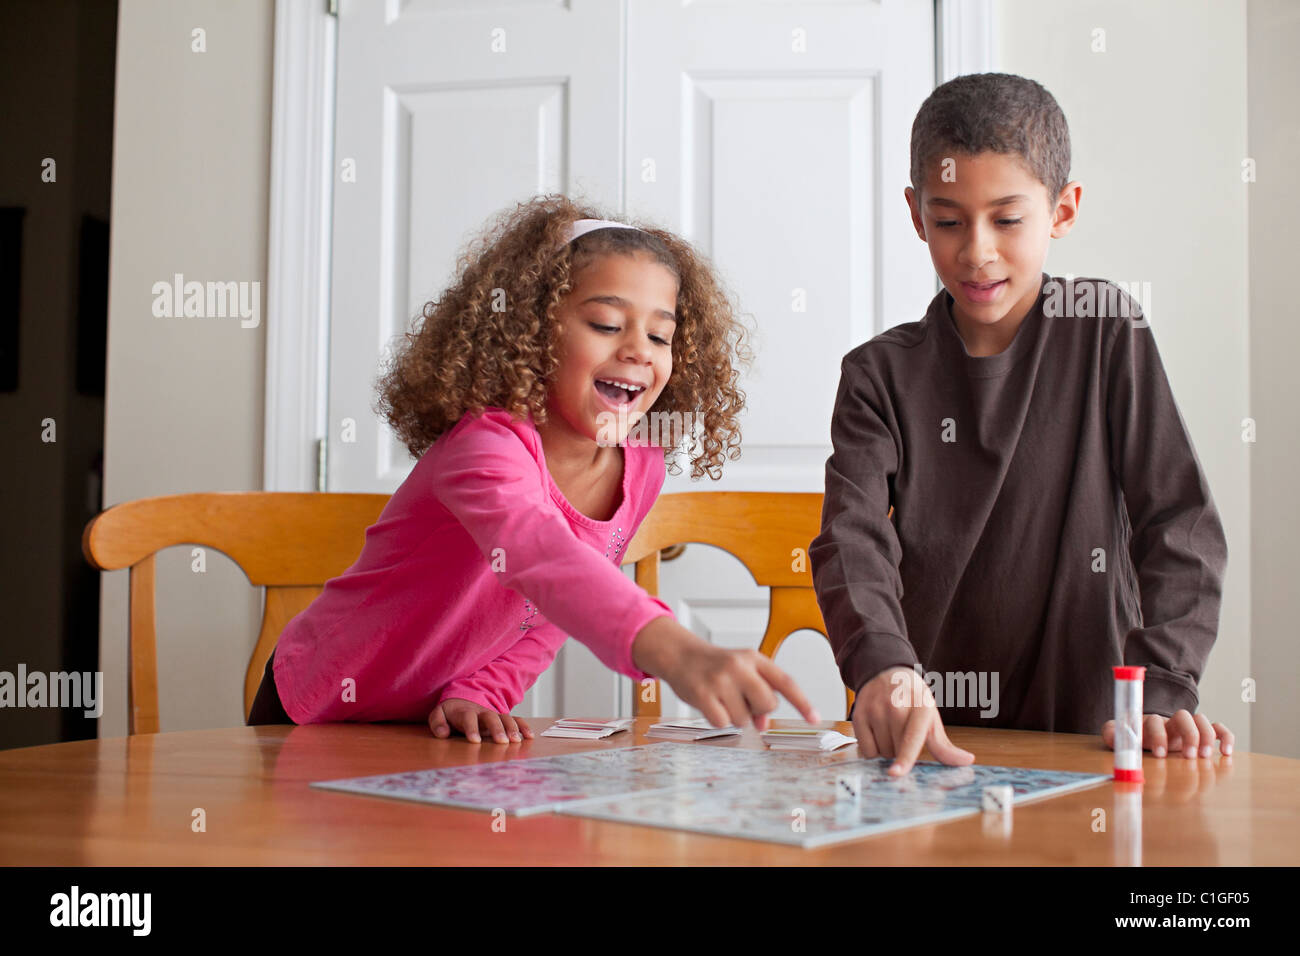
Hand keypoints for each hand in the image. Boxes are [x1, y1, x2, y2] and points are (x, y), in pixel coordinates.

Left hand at [428, 698, 533, 743]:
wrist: (464, 699)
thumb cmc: (451, 712)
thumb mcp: (439, 714)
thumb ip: (438, 723)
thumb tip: (443, 733)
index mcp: (465, 711)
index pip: (469, 719)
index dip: (472, 729)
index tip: (475, 741)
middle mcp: (482, 712)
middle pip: (491, 718)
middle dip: (497, 729)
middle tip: (502, 742)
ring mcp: (494, 715)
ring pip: (505, 718)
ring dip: (512, 729)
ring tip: (517, 742)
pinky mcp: (502, 718)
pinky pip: (515, 720)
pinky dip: (523, 726)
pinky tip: (529, 737)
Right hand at [631, 616, 819, 729]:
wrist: (679, 655)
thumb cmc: (714, 666)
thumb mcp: (740, 673)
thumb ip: (757, 695)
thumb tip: (764, 726)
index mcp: (754, 659)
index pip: (786, 682)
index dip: (802, 702)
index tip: (815, 719)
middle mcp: (740, 666)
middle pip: (768, 705)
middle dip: (758, 710)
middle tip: (742, 701)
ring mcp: (721, 680)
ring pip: (744, 719)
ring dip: (735, 716)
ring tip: (721, 699)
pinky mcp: (703, 694)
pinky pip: (723, 722)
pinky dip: (718, 720)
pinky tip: (710, 705)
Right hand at [853, 666, 974, 775]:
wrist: (886, 672)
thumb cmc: (912, 699)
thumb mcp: (930, 717)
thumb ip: (944, 744)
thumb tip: (967, 761)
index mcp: (920, 706)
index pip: (912, 737)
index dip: (905, 757)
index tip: (897, 773)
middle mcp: (895, 706)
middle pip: (896, 750)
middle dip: (901, 753)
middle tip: (903, 736)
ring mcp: (875, 709)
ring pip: (880, 752)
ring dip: (886, 751)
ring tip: (890, 732)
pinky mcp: (858, 714)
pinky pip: (865, 749)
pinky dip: (872, 749)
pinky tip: (877, 733)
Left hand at [1102, 710, 1232, 757]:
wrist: (1146, 732)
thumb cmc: (1133, 735)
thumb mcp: (1119, 734)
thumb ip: (1112, 733)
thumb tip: (1114, 734)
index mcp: (1150, 722)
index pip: (1155, 721)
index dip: (1158, 735)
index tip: (1160, 754)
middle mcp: (1170, 721)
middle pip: (1184, 716)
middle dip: (1189, 735)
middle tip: (1190, 757)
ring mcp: (1187, 726)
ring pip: (1202, 720)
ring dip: (1207, 737)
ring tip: (1206, 756)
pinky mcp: (1201, 735)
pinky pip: (1218, 729)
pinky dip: (1225, 737)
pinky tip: (1227, 753)